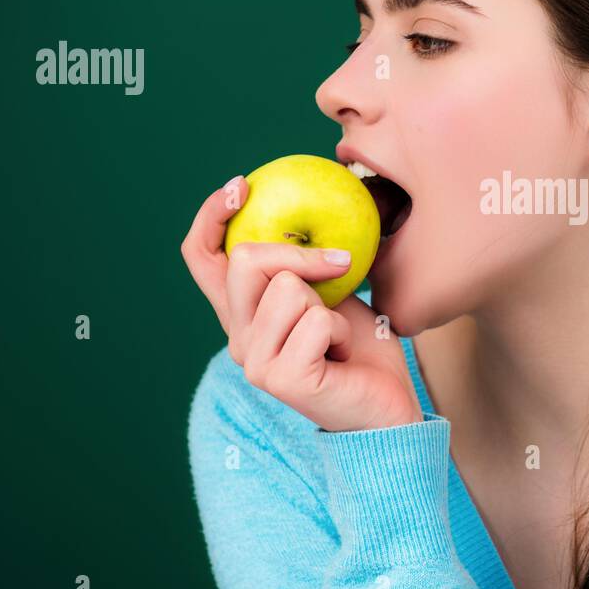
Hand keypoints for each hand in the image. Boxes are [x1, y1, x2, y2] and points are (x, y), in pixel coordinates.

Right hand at [181, 176, 421, 430]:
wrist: (388, 403)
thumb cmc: (361, 346)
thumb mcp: (331, 289)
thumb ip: (304, 263)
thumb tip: (300, 213)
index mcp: (243, 313)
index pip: (201, 256)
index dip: (211, 216)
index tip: (243, 186)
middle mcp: (237, 337)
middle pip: (247, 259)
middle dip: (300, 254)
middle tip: (340, 265)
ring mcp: (254, 361)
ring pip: (287, 289)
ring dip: (331, 304)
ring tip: (337, 335)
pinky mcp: (280, 378)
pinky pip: (315, 321)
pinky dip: (342, 329)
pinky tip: (341, 356)